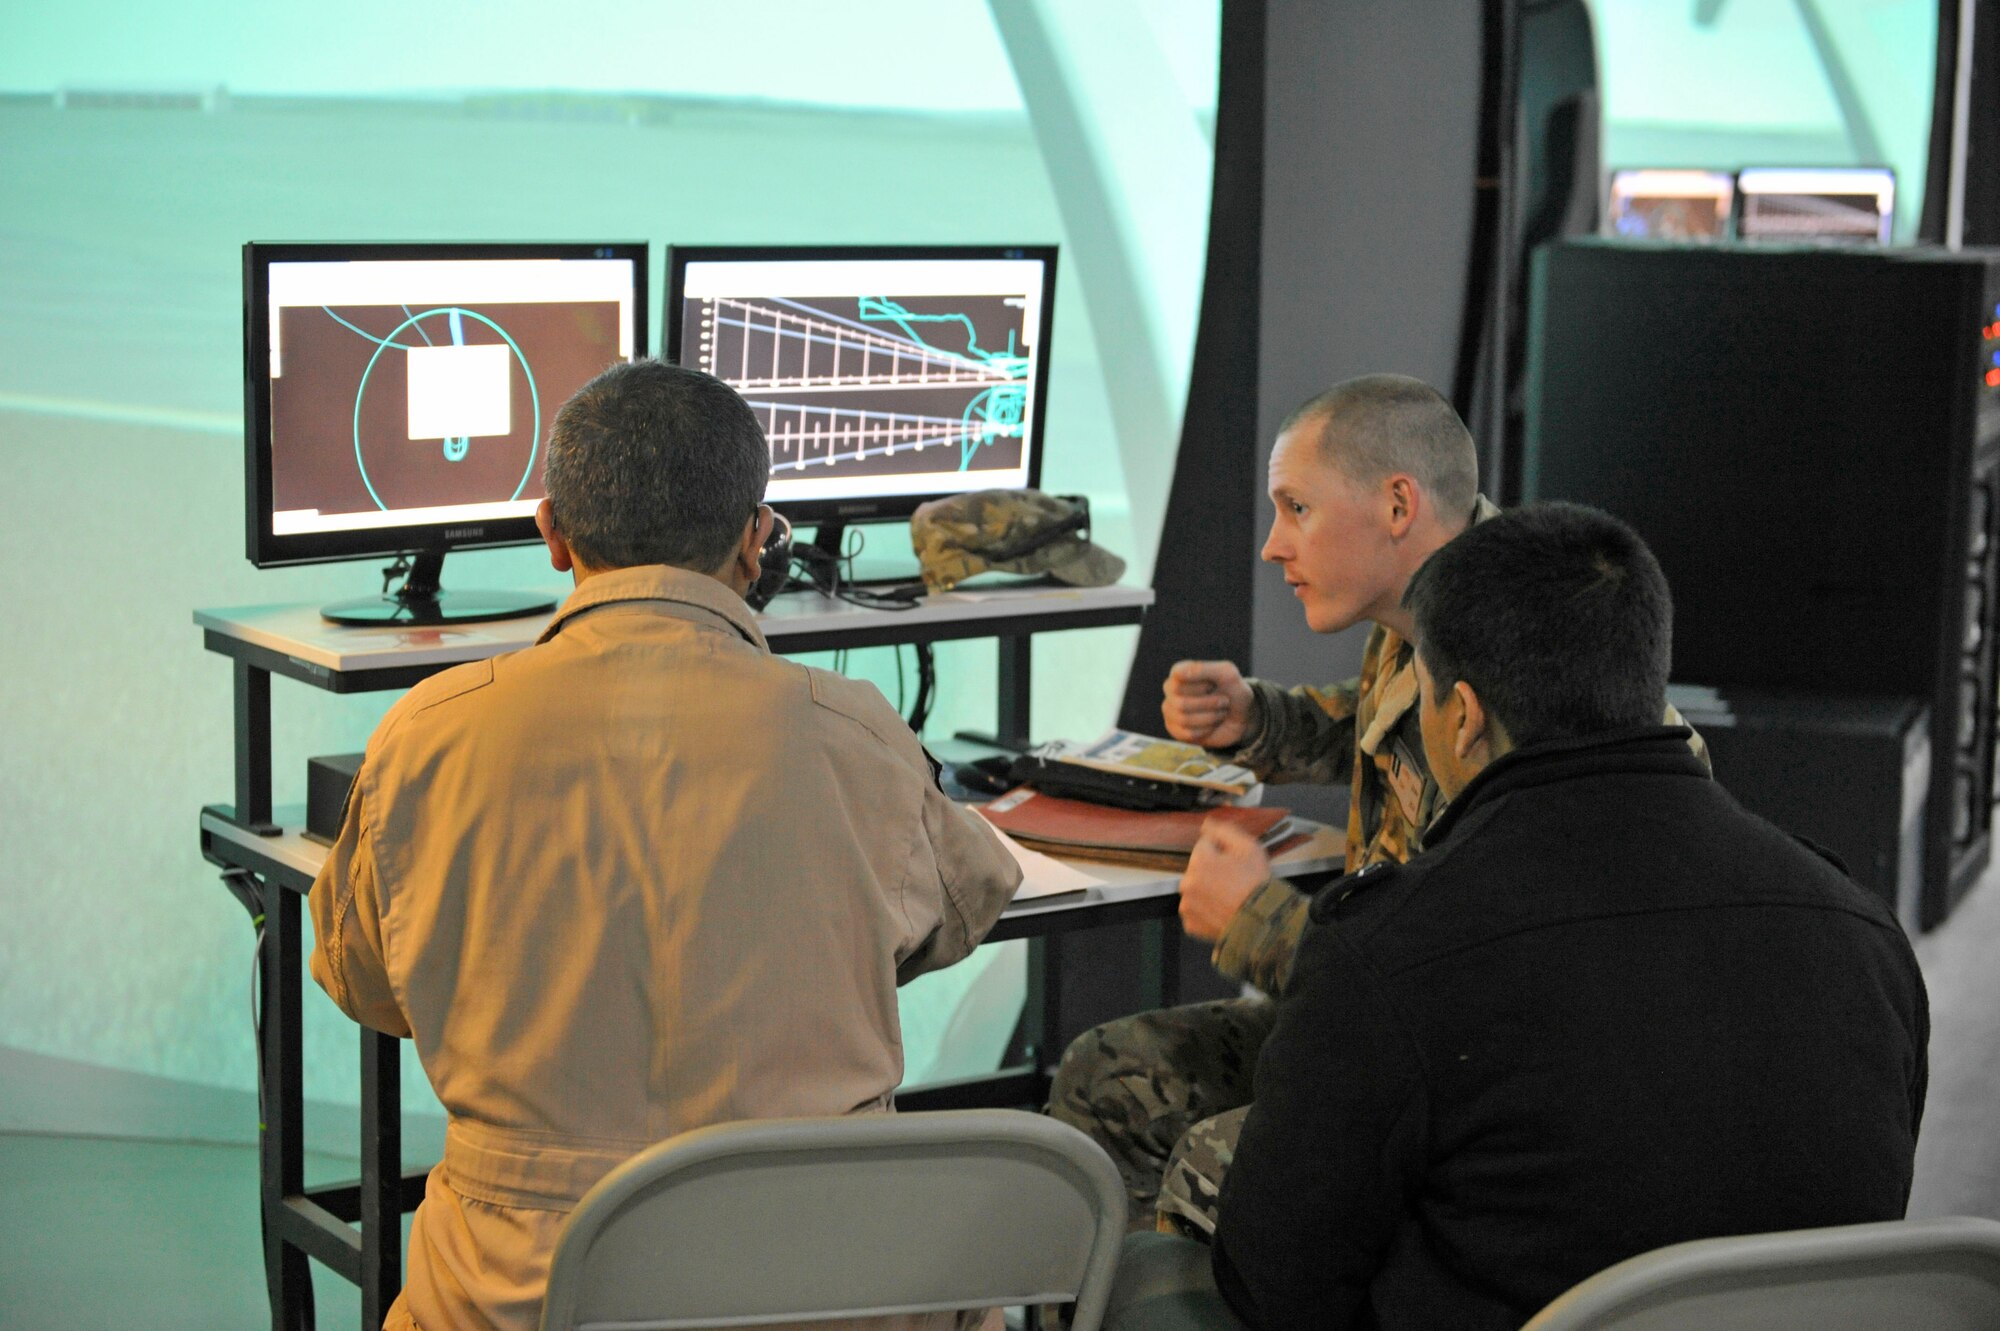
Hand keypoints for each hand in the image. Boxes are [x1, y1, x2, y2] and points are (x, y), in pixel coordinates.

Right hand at [1162, 659, 1253, 748]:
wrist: (1243, 715)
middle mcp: (1171, 690)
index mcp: (1179, 672)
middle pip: (1181, 703)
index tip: (1214, 684)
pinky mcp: (1176, 730)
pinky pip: (1189, 734)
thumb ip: (1203, 669)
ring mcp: (1171, 711)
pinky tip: (1213, 724)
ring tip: (1221, 712)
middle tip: (1224, 700)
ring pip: (1185, 720)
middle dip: (1209, 704)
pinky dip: (1207, 729)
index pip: (1179, 678)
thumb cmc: (1233, 691)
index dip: (1201, 684)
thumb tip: (1176, 674)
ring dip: (1211, 717)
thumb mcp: (1226, 674)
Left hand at [1178, 817, 1271, 941]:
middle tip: (1235, 881)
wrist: (1261, 923)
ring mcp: (1187, 905)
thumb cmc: (1256, 886)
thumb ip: (1224, 830)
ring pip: (1196, 889)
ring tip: (1230, 897)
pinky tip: (1223, 910)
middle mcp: (1187, 882)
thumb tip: (1207, 823)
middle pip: (1198, 867)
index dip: (1223, 850)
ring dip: (1208, 890)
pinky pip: (1197, 910)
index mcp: (1199, 861)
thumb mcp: (1248, 847)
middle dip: (1213, 870)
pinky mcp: (1190, 923)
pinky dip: (1206, 910)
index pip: (1205, 844)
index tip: (1235, 862)